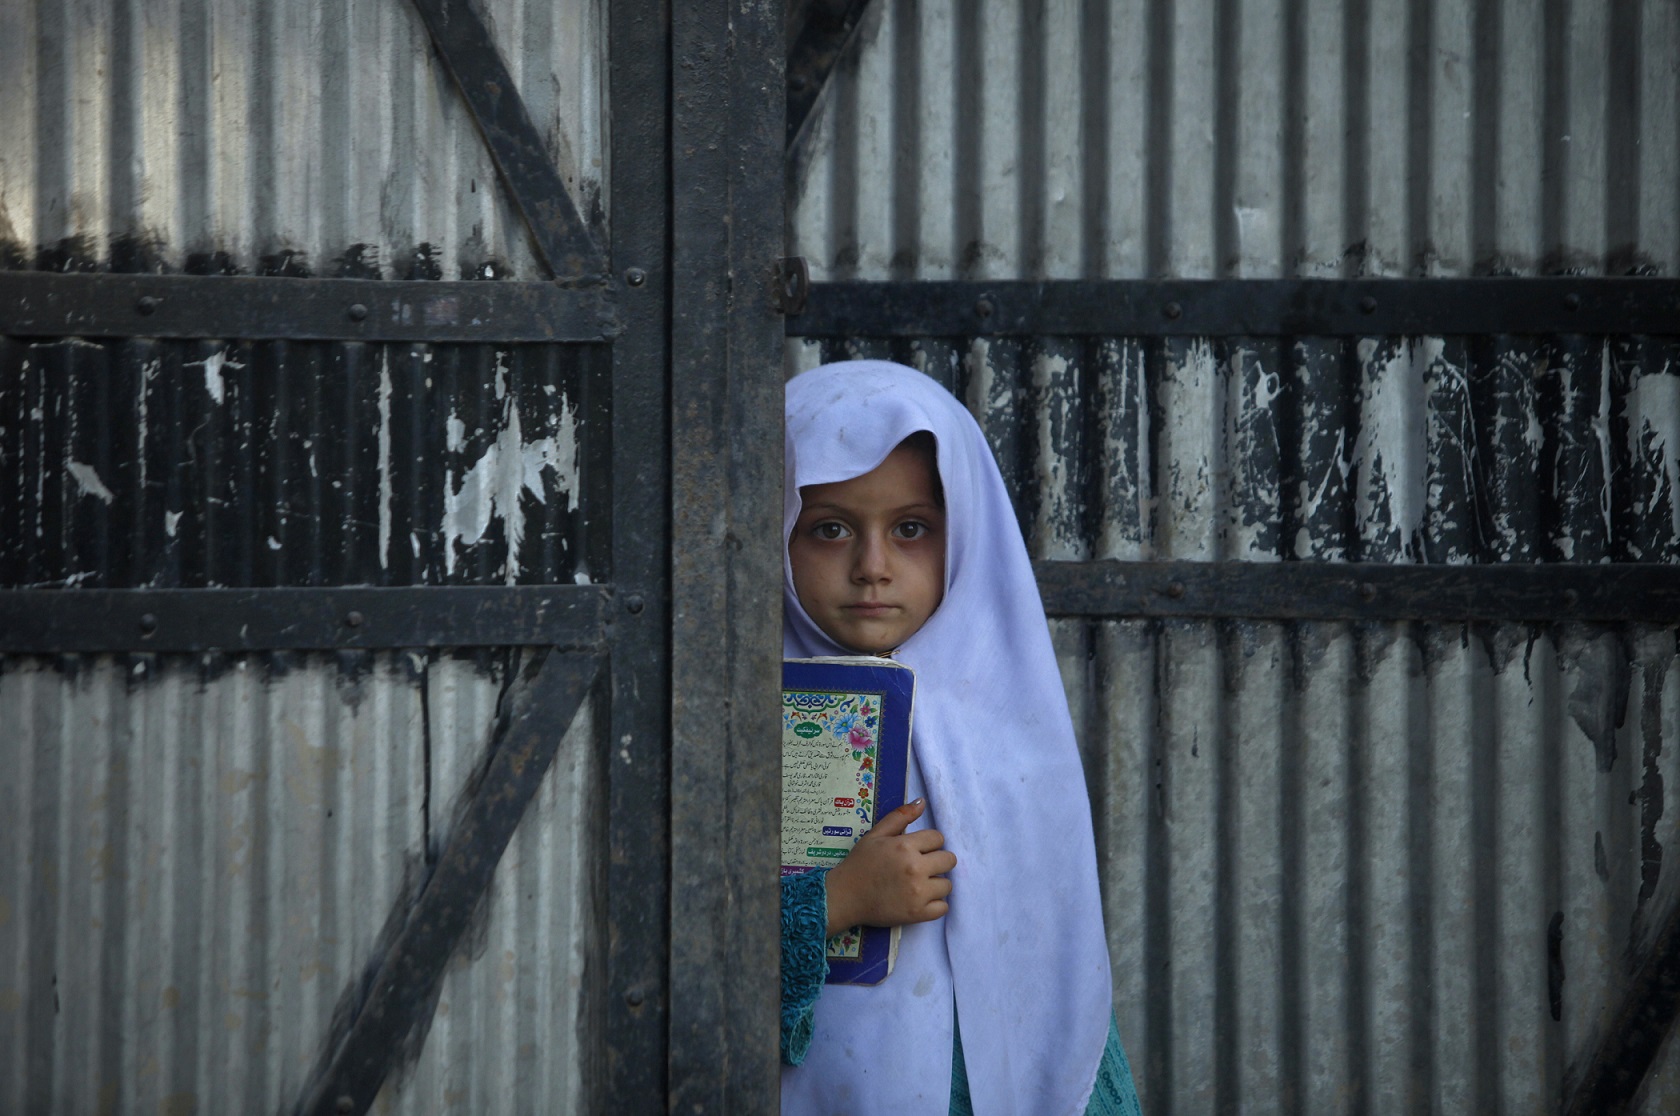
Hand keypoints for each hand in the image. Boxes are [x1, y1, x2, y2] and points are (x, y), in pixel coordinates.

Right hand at [823, 799, 955, 936]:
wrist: (844, 897)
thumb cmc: (860, 864)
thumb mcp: (875, 835)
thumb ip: (900, 816)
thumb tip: (922, 802)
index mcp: (905, 846)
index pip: (938, 838)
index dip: (929, 843)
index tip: (919, 851)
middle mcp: (915, 868)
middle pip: (949, 860)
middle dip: (937, 861)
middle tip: (922, 867)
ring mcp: (918, 893)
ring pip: (947, 884)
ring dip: (936, 884)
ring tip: (919, 885)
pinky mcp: (917, 913)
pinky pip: (943, 907)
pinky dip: (935, 905)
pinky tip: (921, 900)